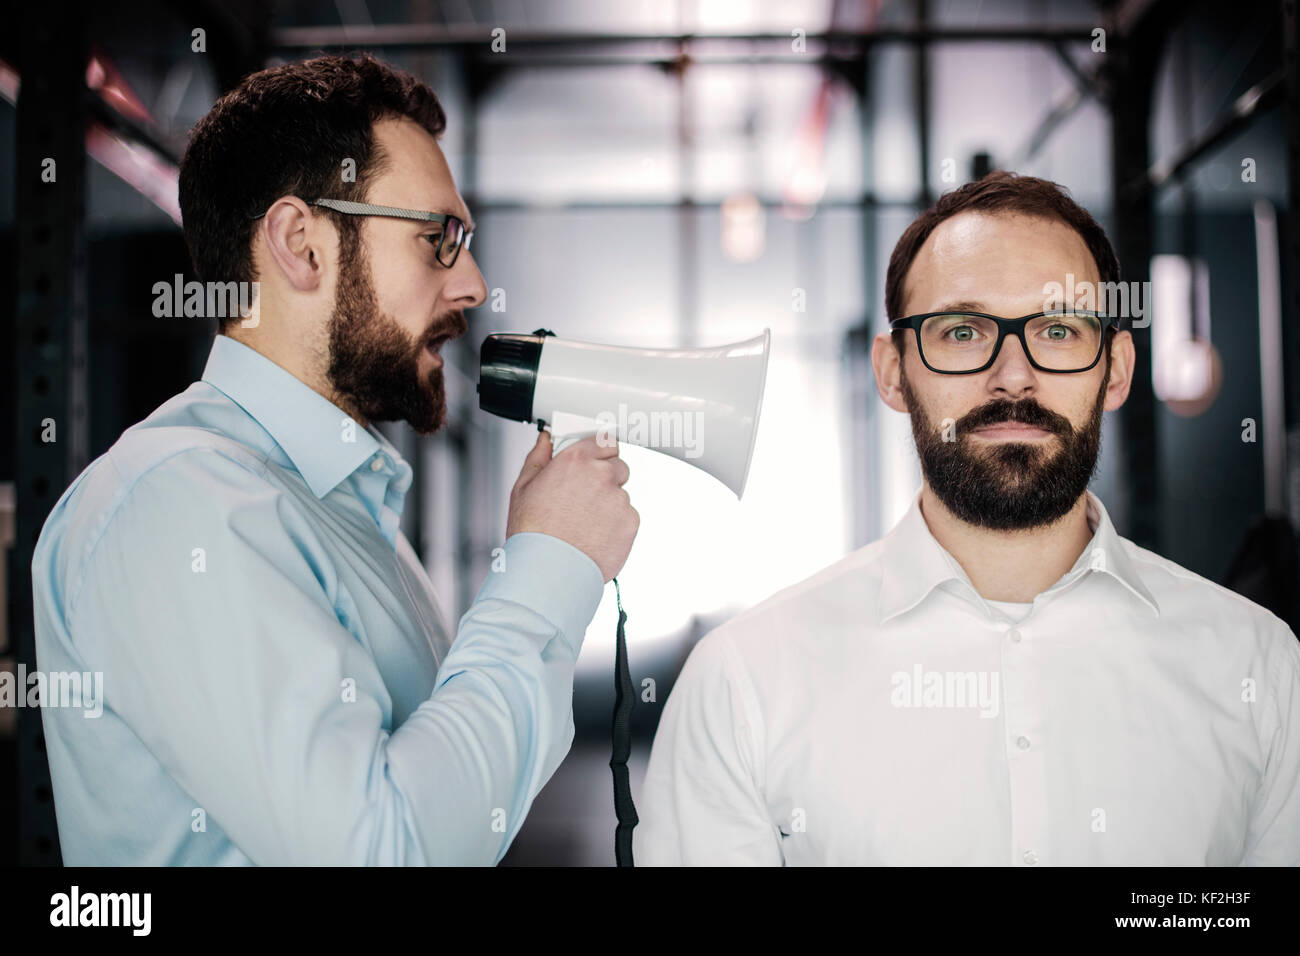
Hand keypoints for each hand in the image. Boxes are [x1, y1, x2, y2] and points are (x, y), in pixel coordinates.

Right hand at [506, 430, 638, 581]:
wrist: (548, 572)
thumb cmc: (532, 535)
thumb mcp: (523, 488)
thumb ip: (538, 458)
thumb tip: (545, 441)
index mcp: (575, 461)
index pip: (604, 440)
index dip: (600, 452)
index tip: (595, 460)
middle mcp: (600, 475)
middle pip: (617, 466)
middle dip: (605, 479)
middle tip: (585, 499)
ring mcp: (619, 499)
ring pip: (622, 495)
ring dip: (609, 504)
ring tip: (584, 524)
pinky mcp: (630, 522)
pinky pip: (628, 517)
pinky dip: (616, 526)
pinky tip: (594, 536)